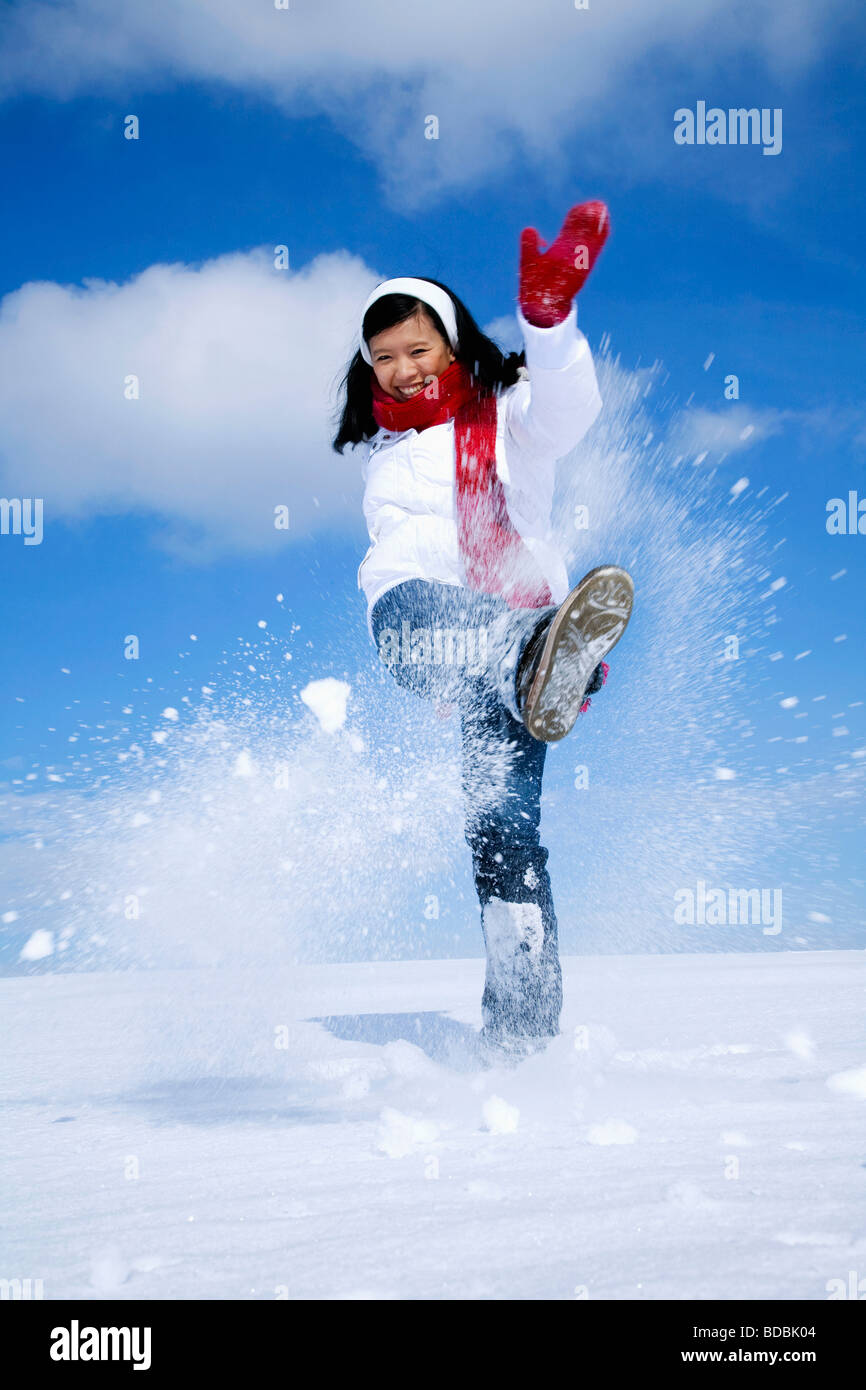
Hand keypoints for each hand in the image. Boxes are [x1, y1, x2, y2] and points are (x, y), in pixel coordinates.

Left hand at [519, 200, 609, 326]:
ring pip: (590, 240)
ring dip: (596, 226)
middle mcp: (570, 254)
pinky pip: (592, 253)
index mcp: (560, 251)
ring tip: (602, 210)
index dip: (576, 219)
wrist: (538, 304)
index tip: (581, 207)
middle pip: (583, 233)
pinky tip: (603, 226)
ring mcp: (577, 261)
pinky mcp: (581, 268)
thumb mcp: (529, 260)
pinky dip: (598, 239)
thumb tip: (530, 229)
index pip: (570, 231)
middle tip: (596, 204)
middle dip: (589, 219)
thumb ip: (529, 244)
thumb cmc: (534, 285)